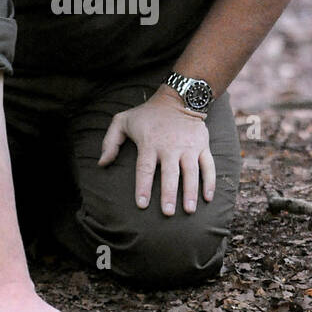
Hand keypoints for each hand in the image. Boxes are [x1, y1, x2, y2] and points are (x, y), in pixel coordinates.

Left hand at [98, 87, 215, 214]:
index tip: (142, 204)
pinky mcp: (203, 146)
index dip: (143, 187)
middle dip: (169, 194)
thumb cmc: (147, 114)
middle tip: (168, 213)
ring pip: (191, 172)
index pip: (145, 169)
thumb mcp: (123, 121)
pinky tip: (208, 198)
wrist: (179, 98)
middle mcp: (170, 146)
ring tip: (189, 211)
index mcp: (150, 143)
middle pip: (170, 174)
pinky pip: (208, 166)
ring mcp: (189, 147)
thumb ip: (110, 142)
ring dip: (191, 192)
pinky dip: (210, 182)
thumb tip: (101, 163)